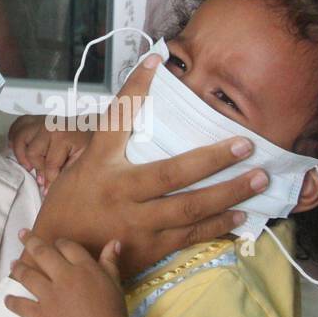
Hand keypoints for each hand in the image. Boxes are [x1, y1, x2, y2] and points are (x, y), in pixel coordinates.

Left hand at [5, 233, 127, 316]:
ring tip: (12, 264)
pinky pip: (21, 306)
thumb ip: (111, 262)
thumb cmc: (114, 315)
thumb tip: (114, 242)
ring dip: (18, 268)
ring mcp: (49, 296)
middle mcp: (64, 277)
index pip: (68, 247)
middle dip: (30, 241)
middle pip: (43, 253)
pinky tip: (7, 299)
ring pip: (28, 275)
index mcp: (84, 268)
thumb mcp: (116, 285)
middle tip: (22, 234)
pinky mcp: (40, 315)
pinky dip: (12, 302)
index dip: (60, 242)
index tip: (55, 242)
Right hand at [8, 114, 92, 189]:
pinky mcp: (35, 118)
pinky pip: (17, 126)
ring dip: (22, 154)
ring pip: (20, 138)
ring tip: (29, 164)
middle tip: (42, 174)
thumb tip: (45, 190)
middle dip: (37, 167)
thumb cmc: (85, 146)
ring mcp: (42, 120)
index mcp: (64, 136)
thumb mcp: (81, 161)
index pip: (49, 164)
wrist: (88, 128)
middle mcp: (51, 126)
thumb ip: (64, 175)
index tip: (49, 185)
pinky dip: (14, 137)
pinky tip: (18, 148)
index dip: (49, 179)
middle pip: (32, 152)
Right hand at [32, 52, 268, 277]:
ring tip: (259, 179)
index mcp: (101, 165)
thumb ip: (109, 145)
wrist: (58, 256)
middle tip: (247, 144)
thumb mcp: (79, 169)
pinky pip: (190, 235)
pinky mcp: (149, 247)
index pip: (118, 119)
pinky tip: (241, 215)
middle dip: (213, 158)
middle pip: (172, 173)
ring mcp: (137, 222)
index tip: (157, 60)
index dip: (135, 88)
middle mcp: (121, 191)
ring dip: (228, 193)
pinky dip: (217, 225)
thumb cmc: (70, 206)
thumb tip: (135, 108)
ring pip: (190, 207)